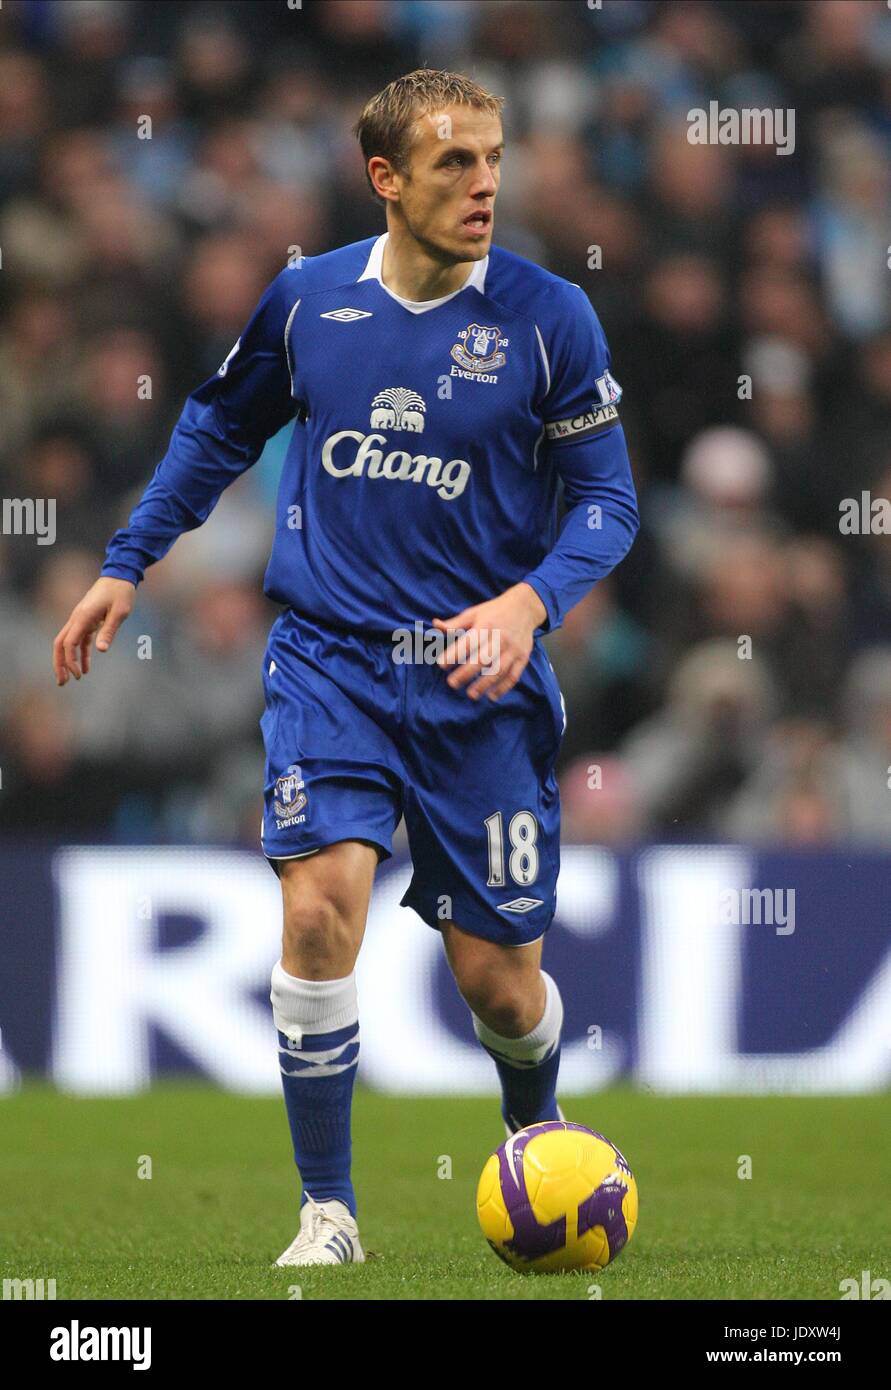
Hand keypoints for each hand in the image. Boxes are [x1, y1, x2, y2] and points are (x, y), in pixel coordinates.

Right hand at [53, 577, 135, 685]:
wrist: (119, 576)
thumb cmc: (121, 592)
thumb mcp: (120, 612)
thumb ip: (109, 630)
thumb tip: (101, 650)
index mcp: (82, 617)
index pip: (68, 643)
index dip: (70, 660)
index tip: (78, 674)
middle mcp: (77, 618)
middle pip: (60, 644)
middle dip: (59, 664)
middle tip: (62, 682)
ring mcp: (80, 619)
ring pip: (67, 643)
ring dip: (67, 661)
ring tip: (71, 679)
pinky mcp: (87, 621)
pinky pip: (80, 640)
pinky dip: (81, 654)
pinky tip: (86, 668)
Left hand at [432, 582, 546, 701]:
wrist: (525, 607)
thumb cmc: (494, 612)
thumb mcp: (474, 613)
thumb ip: (455, 623)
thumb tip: (435, 625)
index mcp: (485, 626)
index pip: (468, 643)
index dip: (453, 655)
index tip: (441, 665)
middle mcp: (500, 638)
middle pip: (482, 659)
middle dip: (466, 673)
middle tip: (452, 684)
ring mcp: (513, 650)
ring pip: (498, 670)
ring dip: (484, 684)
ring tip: (471, 694)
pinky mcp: (522, 657)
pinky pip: (513, 676)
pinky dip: (503, 688)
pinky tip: (491, 696)